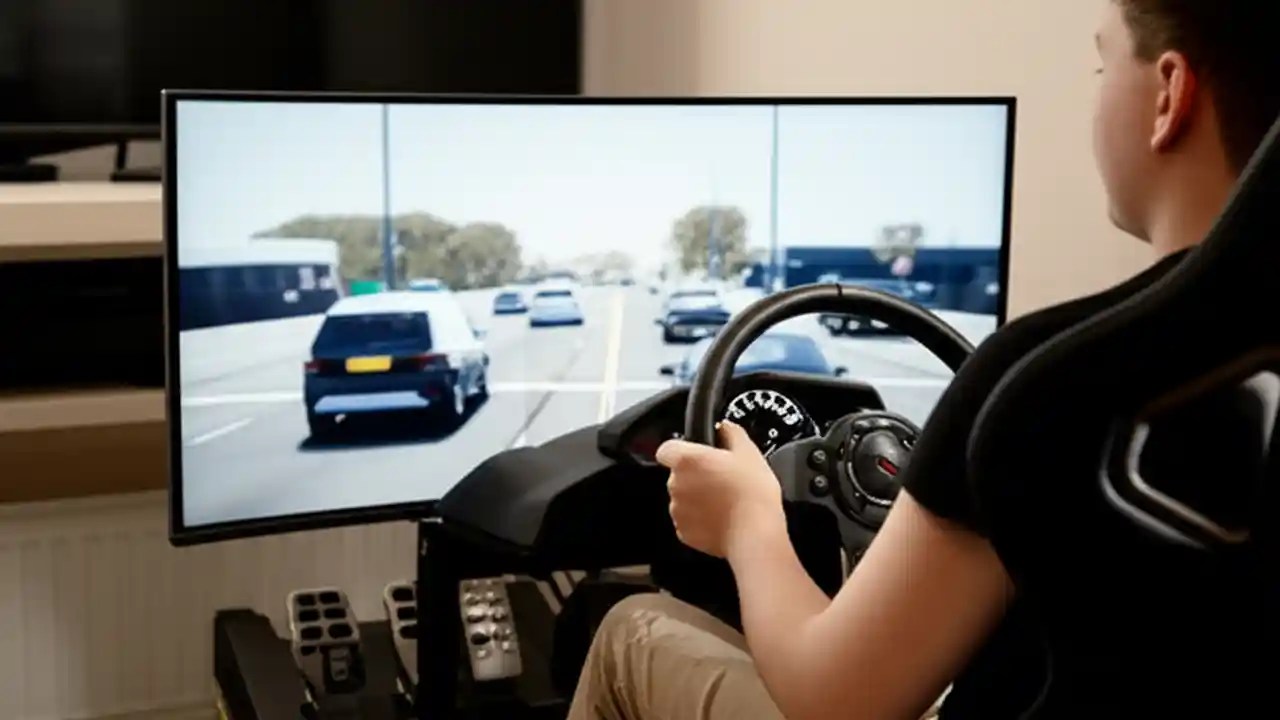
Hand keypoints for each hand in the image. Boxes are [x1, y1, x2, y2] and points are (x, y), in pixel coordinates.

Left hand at [655, 421, 785, 557]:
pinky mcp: (683, 532)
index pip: (667, 448)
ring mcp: (677, 510)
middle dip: (695, 476)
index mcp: (687, 460)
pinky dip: (700, 519)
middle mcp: (676, 484)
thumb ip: (731, 433)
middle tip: (721, 479)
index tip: (697, 455)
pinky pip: (688, 521)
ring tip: (725, 501)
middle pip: (678, 474)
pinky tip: (722, 518)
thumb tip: (725, 427)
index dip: (681, 450)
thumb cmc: (752, 493)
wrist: (754, 534)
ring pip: (683, 498)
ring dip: (698, 498)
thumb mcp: (749, 453)